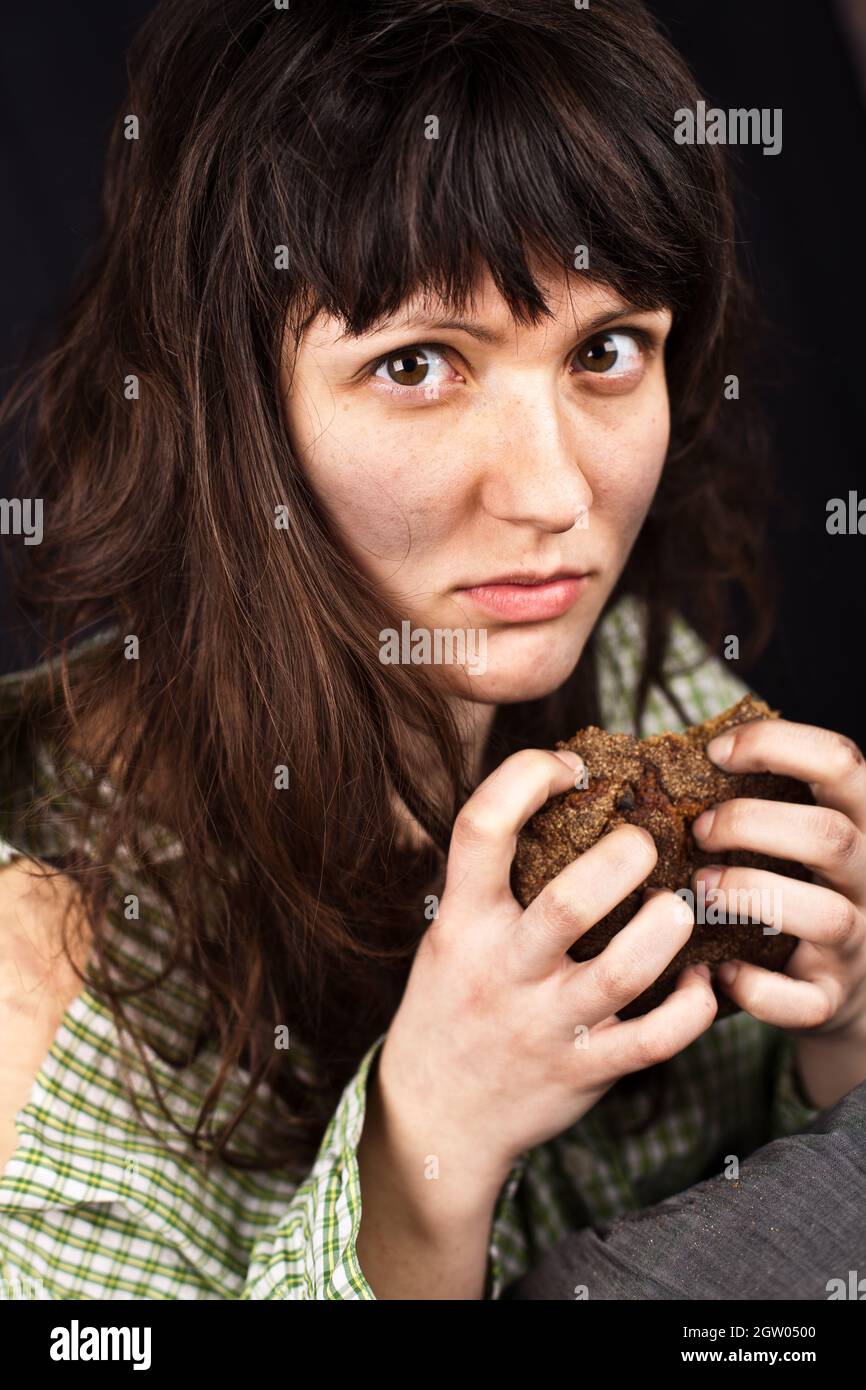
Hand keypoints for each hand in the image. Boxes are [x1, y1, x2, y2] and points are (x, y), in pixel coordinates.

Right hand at [375, 747, 716, 1196]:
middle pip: (568, 903)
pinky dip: (691, 1008)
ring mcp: (544, 1024)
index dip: (528, 776)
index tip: (570, 767)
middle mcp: (502, 968)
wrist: (431, 1115)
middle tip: (645, 843)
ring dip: (664, 931)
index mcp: (462, 920)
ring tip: (681, 907)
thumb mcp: (451, 933)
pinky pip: (653, 1041)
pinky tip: (701, 981)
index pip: (481, 828)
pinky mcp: (583, 1071)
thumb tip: (567, 793)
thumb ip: (495, 880)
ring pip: (620, 973)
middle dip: (622, 859)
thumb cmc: (453, 1002)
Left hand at [691, 717, 865, 1047]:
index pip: (841, 762)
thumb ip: (762, 800)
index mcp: (859, 824)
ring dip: (750, 895)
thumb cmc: (797, 889)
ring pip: (826, 915)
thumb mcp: (797, 837)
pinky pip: (803, 1000)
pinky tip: (718, 971)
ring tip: (698, 889)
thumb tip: (673, 755)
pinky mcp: (831, 999)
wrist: (844, 987)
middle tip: (699, 830)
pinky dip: (757, 988)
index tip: (716, 751)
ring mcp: (856, 942)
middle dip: (752, 823)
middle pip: (831, 836)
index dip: (778, 744)